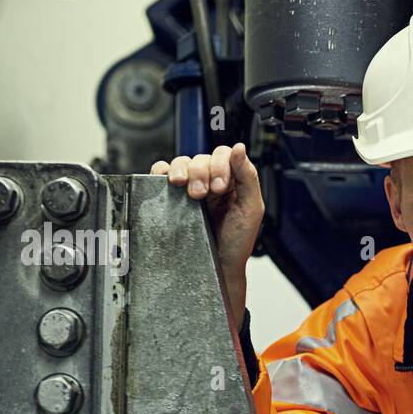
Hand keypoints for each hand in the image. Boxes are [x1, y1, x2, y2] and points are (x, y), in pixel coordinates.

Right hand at [150, 142, 263, 329]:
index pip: (222, 155)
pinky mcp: (172, 197)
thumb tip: (239, 147)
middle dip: (201, 172)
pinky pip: (161, 173)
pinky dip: (161, 171)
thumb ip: (248, 176)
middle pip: (201, 158)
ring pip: (181, 163)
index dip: (220, 165)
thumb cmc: (236, 242)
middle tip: (202, 194)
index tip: (221, 187)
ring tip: (186, 190)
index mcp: (231, 180)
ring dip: (183, 171)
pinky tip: (166, 181)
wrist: (218, 266)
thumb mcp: (251, 209)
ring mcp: (190, 188)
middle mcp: (210, 180)